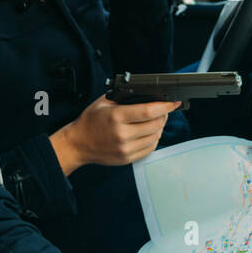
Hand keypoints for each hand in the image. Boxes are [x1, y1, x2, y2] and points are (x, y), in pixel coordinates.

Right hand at [49, 95, 181, 174]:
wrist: (78, 144)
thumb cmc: (90, 122)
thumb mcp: (103, 103)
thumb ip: (123, 97)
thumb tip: (146, 94)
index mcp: (117, 117)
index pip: (149, 111)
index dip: (165, 106)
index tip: (173, 103)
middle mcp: (122, 134)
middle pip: (155, 125)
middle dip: (164, 116)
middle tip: (163, 111)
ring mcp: (125, 148)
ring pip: (155, 137)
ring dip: (159, 128)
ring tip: (156, 121)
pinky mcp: (127, 158)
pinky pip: (149, 149)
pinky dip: (153, 139)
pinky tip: (149, 133)